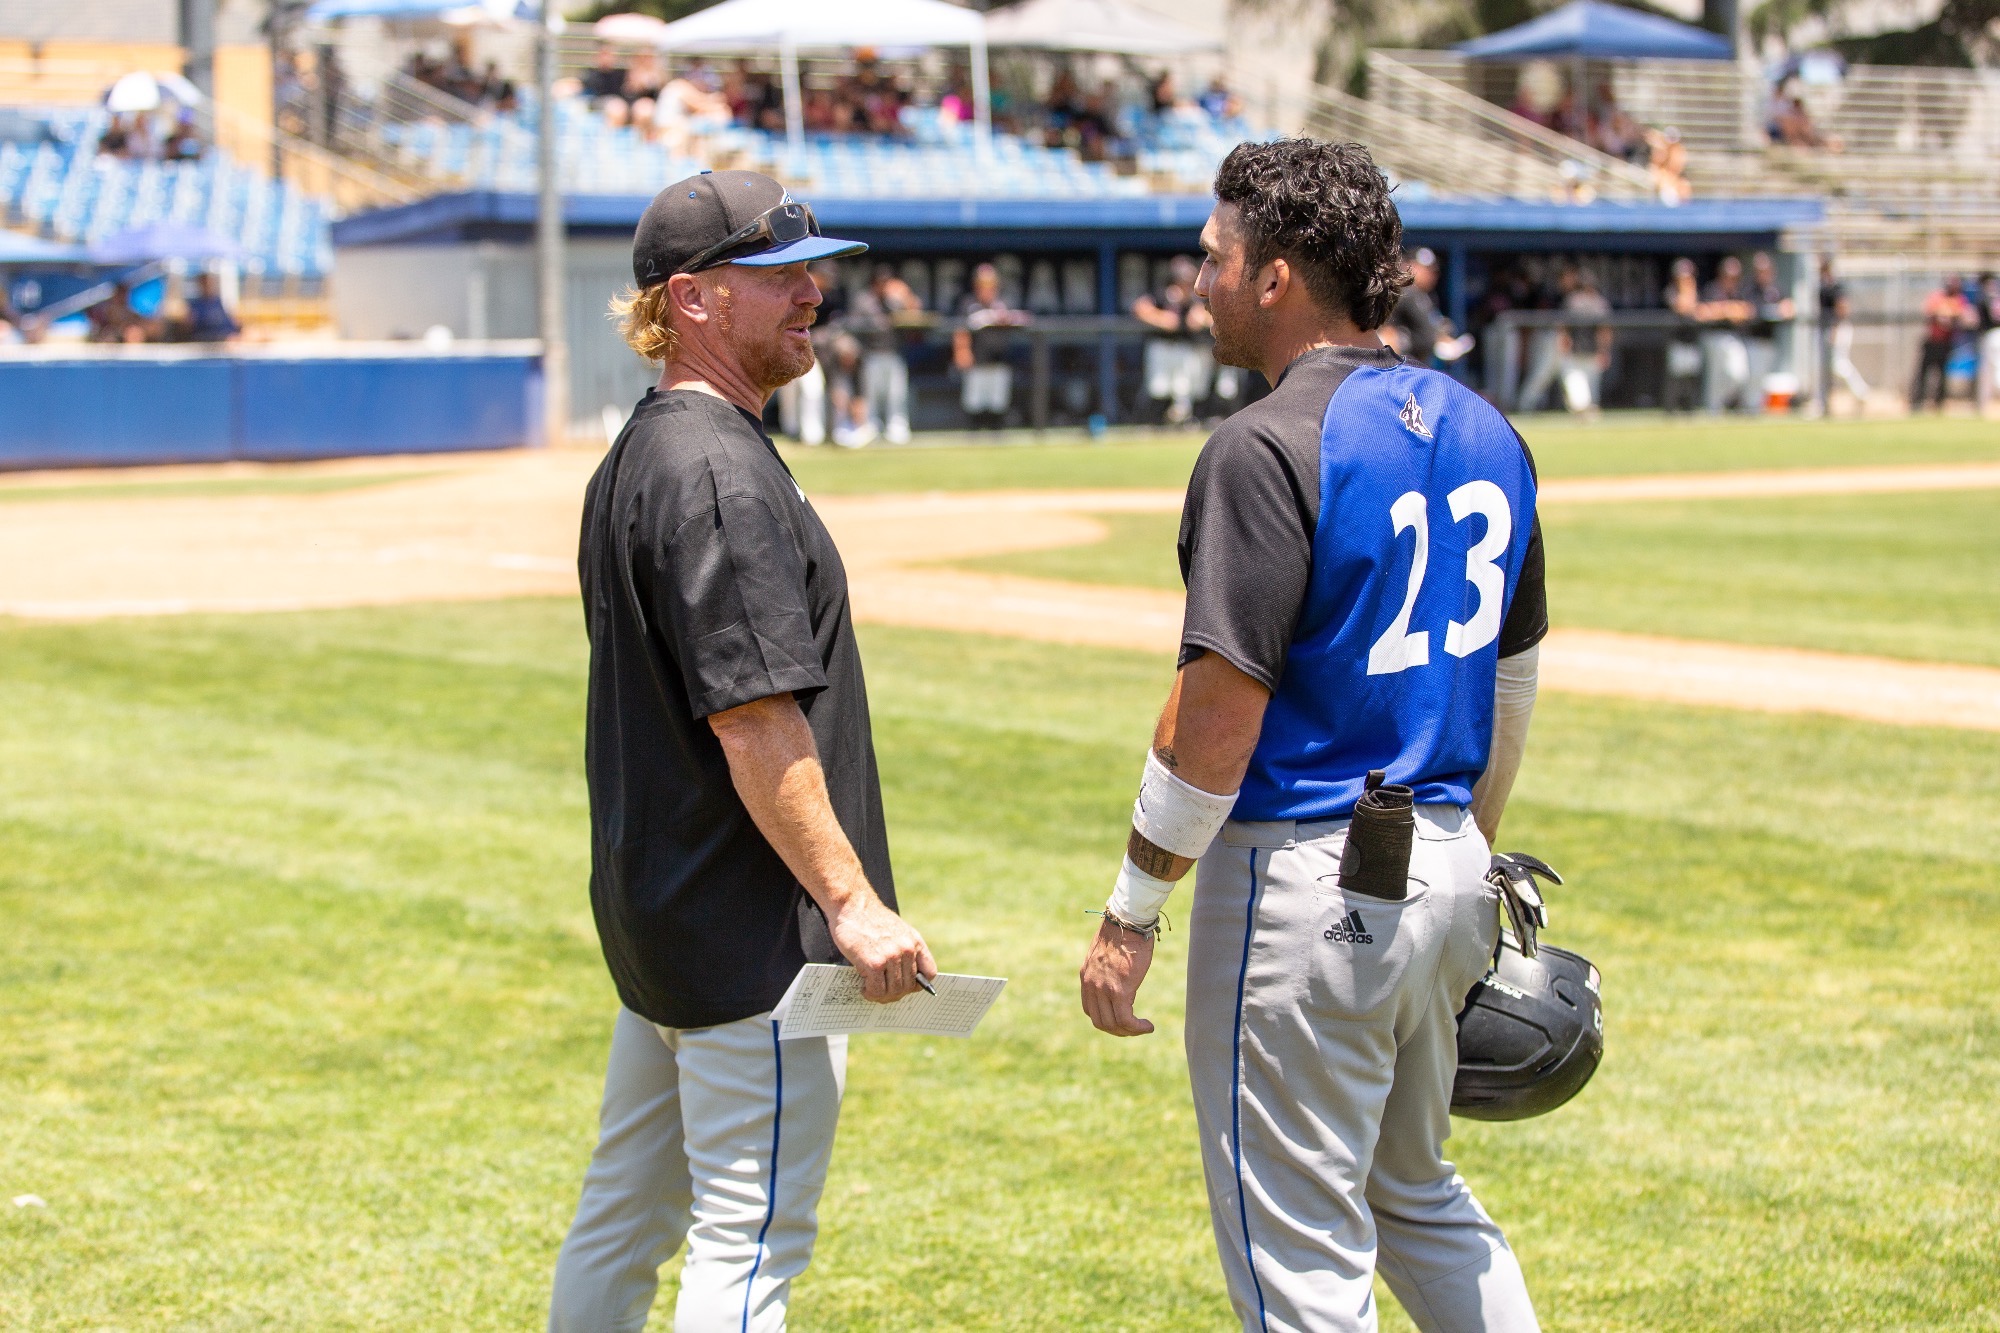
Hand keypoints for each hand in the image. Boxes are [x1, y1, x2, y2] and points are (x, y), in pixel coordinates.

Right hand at [828, 893, 935, 1002]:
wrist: (851, 905)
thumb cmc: (869, 920)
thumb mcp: (897, 930)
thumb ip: (903, 950)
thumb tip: (903, 977)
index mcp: (915, 942)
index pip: (929, 973)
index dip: (918, 984)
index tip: (905, 986)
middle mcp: (907, 950)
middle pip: (908, 987)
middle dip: (894, 994)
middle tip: (880, 993)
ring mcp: (891, 957)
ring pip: (893, 991)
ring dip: (881, 996)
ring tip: (871, 990)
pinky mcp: (874, 963)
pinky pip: (876, 990)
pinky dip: (870, 993)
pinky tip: (864, 988)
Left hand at [1079, 918, 1154, 1036]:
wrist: (1127, 922)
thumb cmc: (1124, 933)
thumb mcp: (1107, 954)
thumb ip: (1107, 969)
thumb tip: (1118, 977)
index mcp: (1087, 976)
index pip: (1090, 1009)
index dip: (1105, 1019)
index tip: (1121, 1019)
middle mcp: (1091, 985)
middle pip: (1100, 1021)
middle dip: (1117, 1030)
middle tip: (1134, 1029)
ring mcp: (1104, 989)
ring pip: (1113, 1024)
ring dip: (1129, 1031)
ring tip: (1143, 1028)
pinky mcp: (1119, 991)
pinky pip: (1126, 1020)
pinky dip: (1137, 1028)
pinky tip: (1148, 1026)